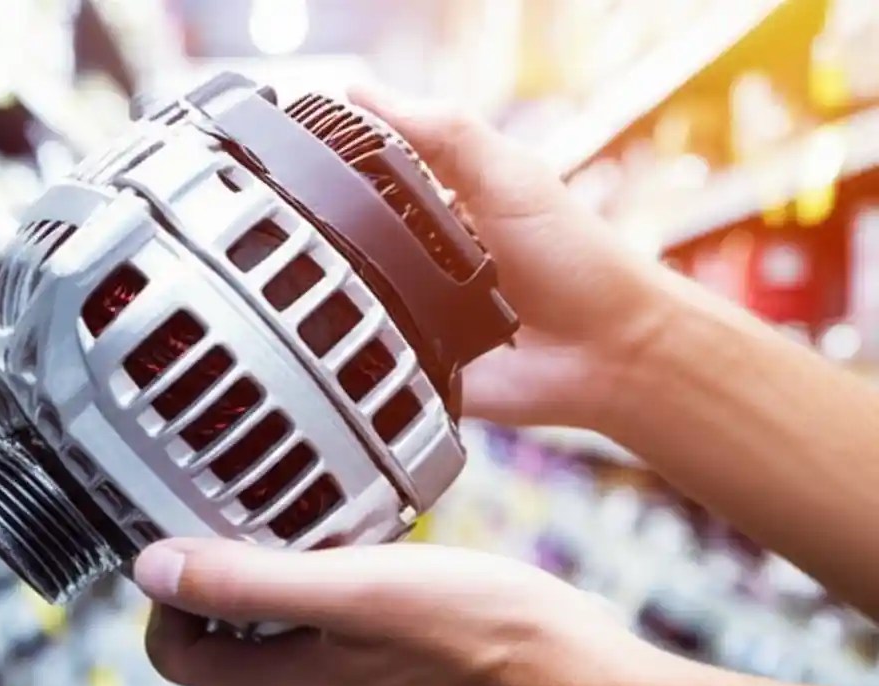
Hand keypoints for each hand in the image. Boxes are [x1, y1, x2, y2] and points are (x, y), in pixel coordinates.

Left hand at [134, 538, 689, 685]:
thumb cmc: (494, 639)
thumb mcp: (360, 592)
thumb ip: (250, 583)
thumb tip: (153, 568)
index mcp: (299, 683)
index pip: (180, 654)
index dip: (166, 597)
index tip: (180, 539)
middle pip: (233, 639)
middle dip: (229, 575)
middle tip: (249, 511)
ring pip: (290, 630)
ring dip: (287, 575)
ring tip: (314, 518)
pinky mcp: (404, 674)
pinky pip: (343, 629)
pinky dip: (339, 587)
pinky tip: (372, 546)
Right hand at [349, 87, 677, 431]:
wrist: (611, 352)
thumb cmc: (576, 260)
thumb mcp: (506, 176)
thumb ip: (442, 132)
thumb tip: (362, 93)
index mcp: (438, 204)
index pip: (368, 177)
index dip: (336, 168)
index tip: (304, 160)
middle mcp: (422, 257)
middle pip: (351, 240)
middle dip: (338, 239)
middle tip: (335, 234)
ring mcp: (418, 312)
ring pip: (354, 299)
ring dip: (353, 294)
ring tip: (371, 285)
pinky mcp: (417, 362)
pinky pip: (372, 355)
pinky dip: (372, 345)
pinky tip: (385, 331)